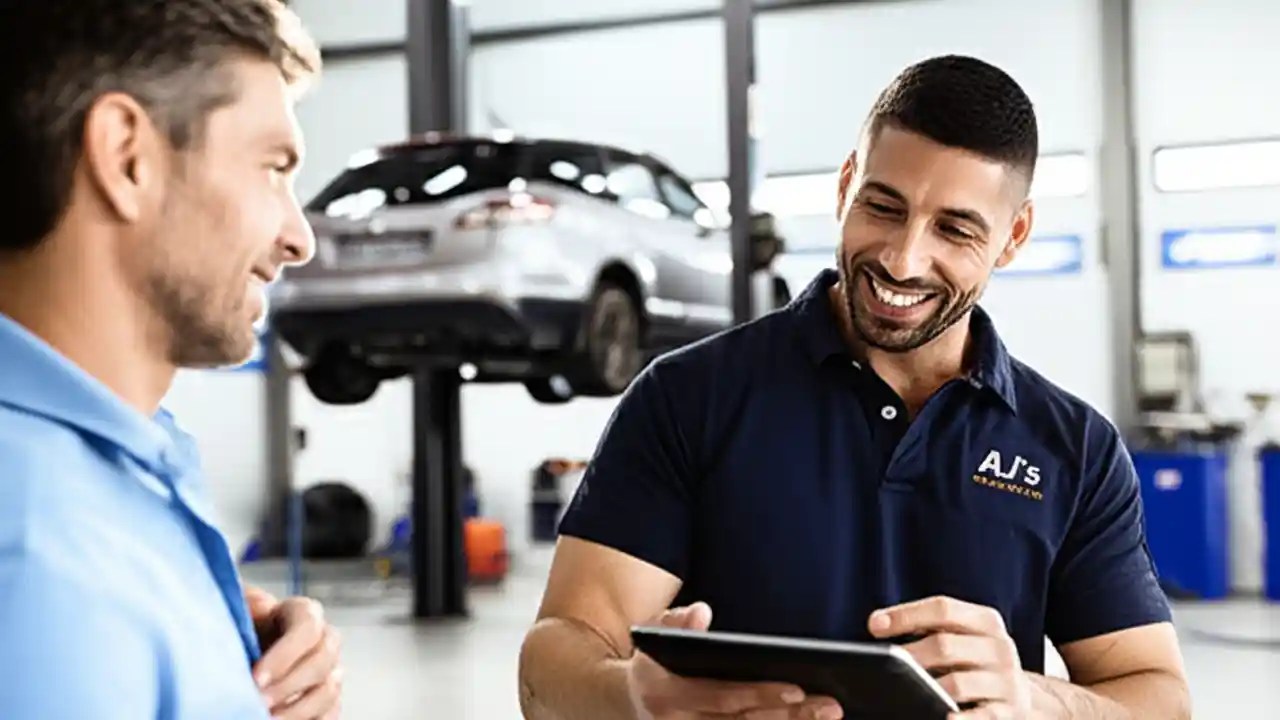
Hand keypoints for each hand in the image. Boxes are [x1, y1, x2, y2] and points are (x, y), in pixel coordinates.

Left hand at [247, 588, 343, 719]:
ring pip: (328, 692)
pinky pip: (329, 715)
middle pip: (322, 662)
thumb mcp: (238, 612)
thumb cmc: (239, 629)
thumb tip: (252, 610)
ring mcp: (330, 672)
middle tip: (258, 703)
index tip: (255, 678)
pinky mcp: (328, 701)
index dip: (285, 655)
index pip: (307, 629)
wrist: (244, 651)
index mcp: (304, 613)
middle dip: (289, 686)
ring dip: (297, 711)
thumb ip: (245, 608)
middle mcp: (325, 641)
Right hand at [627, 602, 843, 719]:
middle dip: (789, 718)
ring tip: (827, 716)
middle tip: (829, 706)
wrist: (623, 703)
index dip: (760, 695)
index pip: (722, 698)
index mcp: (666, 695)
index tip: (798, 688)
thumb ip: (676, 622)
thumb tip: (701, 613)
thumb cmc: (651, 663)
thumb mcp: (653, 635)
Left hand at [868, 596, 1030, 718]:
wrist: (1024, 701)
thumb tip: (878, 626)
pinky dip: (960, 719)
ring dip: (926, 689)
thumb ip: (930, 631)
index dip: (906, 614)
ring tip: (904, 691)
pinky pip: (981, 717)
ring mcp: (1006, 681)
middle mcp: (999, 647)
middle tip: (884, 666)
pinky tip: (942, 717)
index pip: (942, 608)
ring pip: (956, 684)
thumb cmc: (978, 666)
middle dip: (908, 656)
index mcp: (986, 621)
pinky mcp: (1009, 713)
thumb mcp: (966, 639)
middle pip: (944, 645)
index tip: (874, 625)